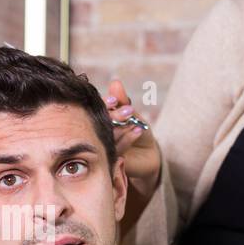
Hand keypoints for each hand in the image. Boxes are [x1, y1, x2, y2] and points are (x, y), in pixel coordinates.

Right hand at [104, 80, 159, 194]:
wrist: (149, 154)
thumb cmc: (137, 130)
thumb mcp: (132, 113)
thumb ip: (123, 100)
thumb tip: (115, 83)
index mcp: (98, 120)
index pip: (95, 110)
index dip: (103, 104)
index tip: (114, 100)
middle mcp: (96, 134)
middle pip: (98, 123)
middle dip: (113, 115)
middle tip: (128, 110)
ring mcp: (101, 149)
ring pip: (105, 137)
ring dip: (120, 127)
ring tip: (133, 120)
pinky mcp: (110, 162)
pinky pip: (115, 150)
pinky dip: (127, 139)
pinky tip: (137, 130)